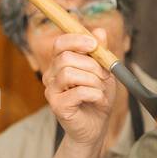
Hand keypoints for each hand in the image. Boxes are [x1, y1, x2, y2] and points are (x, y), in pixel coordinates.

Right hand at [43, 29, 117, 146]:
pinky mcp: (57, 106)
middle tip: (104, 75)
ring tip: (101, 90)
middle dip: (91, 64)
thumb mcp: (103, 71)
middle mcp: (51, 75)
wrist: (96, 126)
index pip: (60, 43)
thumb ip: (100, 52)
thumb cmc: (98, 98)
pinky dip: (94, 94)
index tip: (94, 44)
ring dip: (93, 80)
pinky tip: (98, 100)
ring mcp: (51, 91)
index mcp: (60, 63)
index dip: (76, 40)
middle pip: (65, 57)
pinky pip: (78, 92)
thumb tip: (99, 31)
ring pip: (70, 73)